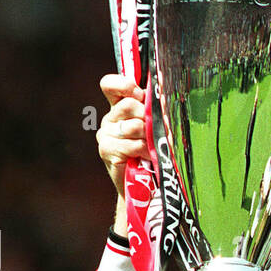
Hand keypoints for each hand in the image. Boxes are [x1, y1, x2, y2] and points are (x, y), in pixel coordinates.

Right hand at [97, 75, 148, 198]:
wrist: (145, 186)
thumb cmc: (153, 153)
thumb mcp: (156, 128)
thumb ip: (156, 112)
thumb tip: (164, 99)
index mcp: (120, 106)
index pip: (110, 85)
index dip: (124, 84)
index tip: (140, 94)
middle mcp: (110, 118)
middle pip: (129, 104)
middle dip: (148, 116)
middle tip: (155, 130)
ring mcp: (106, 134)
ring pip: (134, 125)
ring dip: (149, 137)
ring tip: (153, 147)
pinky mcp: (106, 150)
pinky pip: (132, 144)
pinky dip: (145, 151)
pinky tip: (148, 157)